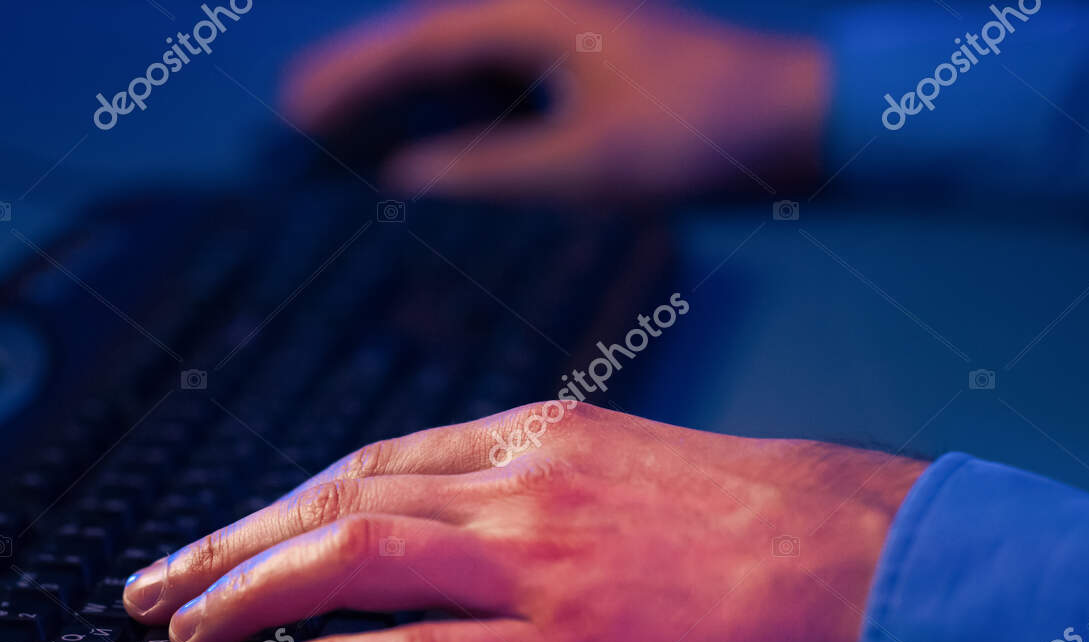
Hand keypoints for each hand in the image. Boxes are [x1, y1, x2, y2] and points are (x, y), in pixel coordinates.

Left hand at [123, 404, 922, 641]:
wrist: (861, 562)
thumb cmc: (766, 523)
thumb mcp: (635, 467)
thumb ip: (543, 487)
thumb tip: (471, 527)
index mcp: (539, 437)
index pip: (373, 461)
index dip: (284, 501)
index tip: (231, 533)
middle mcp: (521, 485)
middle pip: (337, 496)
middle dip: (232, 541)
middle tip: (158, 581)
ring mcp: (537, 564)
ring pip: (354, 556)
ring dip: (250, 591)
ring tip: (183, 629)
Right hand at [281, 0, 831, 202]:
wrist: (798, 116)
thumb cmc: (700, 137)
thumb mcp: (586, 166)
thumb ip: (488, 170)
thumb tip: (405, 177)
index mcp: (534, 14)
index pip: (416, 44)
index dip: (349, 79)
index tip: (290, 108)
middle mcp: (542, 9)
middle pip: (426, 40)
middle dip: (361, 79)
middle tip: (293, 115)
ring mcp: (566, 32)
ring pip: (460, 60)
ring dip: (404, 94)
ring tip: (340, 132)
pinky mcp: (587, 60)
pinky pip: (498, 79)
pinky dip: (456, 108)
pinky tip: (429, 139)